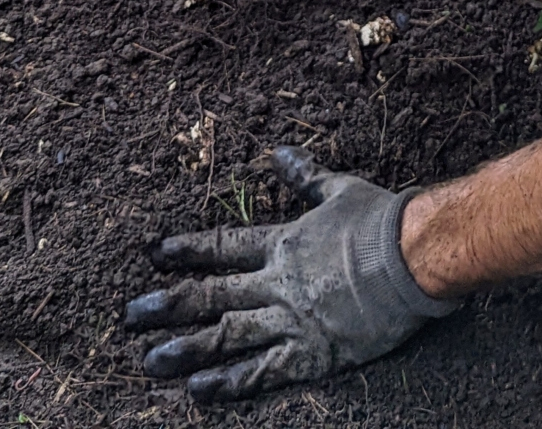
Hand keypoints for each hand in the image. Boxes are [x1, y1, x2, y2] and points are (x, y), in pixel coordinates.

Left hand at [124, 146, 456, 403]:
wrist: (413, 259)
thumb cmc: (379, 220)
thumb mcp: (338, 189)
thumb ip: (304, 175)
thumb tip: (278, 151)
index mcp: (282, 242)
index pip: (222, 246)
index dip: (186, 251)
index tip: (153, 255)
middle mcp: (276, 282)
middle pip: (211, 295)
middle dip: (167, 305)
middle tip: (129, 316)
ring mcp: (290, 320)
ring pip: (226, 335)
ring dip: (185, 348)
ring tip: (150, 361)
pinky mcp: (311, 353)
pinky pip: (262, 371)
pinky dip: (229, 382)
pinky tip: (200, 391)